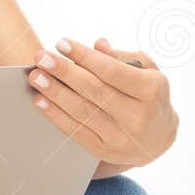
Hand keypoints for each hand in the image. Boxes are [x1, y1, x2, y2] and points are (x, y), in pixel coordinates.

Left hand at [25, 35, 177, 167]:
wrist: (158, 139)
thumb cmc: (148, 96)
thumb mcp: (148, 71)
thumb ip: (123, 56)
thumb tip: (98, 44)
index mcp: (151, 90)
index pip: (111, 71)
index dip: (84, 56)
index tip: (61, 43)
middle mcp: (138, 116)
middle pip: (93, 90)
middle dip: (64, 72)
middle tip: (41, 57)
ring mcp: (121, 137)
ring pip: (82, 112)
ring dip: (55, 93)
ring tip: (36, 77)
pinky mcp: (105, 151)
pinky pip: (76, 131)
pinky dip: (55, 115)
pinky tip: (40, 101)